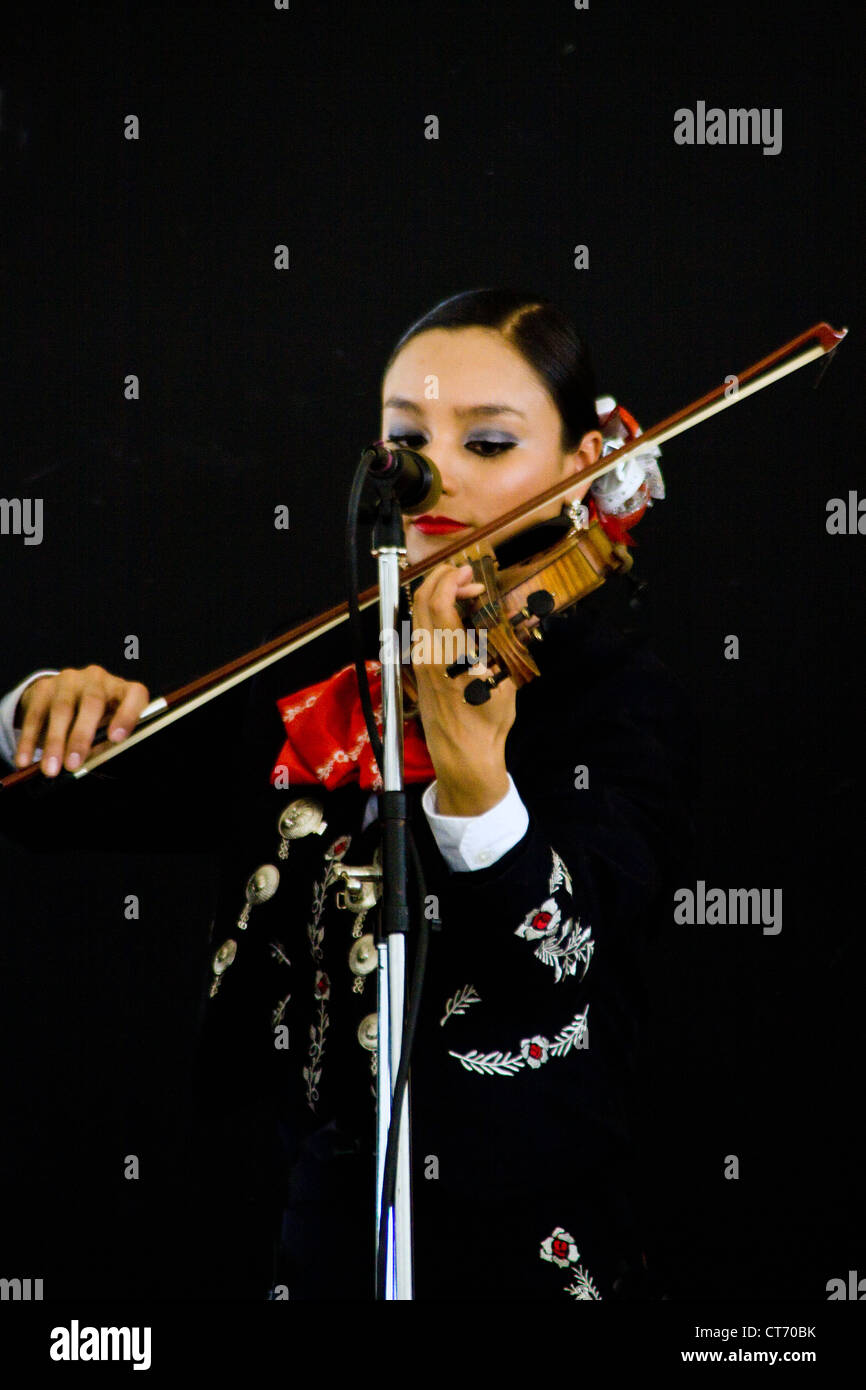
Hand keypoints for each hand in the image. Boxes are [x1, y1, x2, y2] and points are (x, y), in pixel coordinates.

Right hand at [15, 666, 150, 776]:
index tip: (116, 738)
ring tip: (51, 769)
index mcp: (122, 690)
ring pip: (62, 709)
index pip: (134, 695)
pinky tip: (26, 759)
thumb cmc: (95, 721)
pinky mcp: (44, 687)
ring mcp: (70, 680)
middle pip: (92, 703)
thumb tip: (92, 760)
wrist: (61, 698)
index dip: (127, 716)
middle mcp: (98, 679)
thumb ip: (105, 743)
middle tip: (73, 764)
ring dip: (55, 743)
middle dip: (81, 737)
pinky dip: (30, 740)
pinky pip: (36, 715)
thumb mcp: (105, 728)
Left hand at [410, 563, 515, 815]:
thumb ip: (499, 649)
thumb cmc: (487, 723)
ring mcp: (419, 661)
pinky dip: (435, 613)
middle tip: (466, 575)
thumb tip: (505, 622)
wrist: (463, 754)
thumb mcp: (503, 682)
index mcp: (449, 656)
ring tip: (464, 592)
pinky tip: (455, 616)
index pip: (437, 603)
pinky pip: (421, 629)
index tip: (469, 571)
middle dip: (442, 578)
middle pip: (420, 600)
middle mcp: (427, 655)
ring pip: (418, 613)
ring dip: (438, 595)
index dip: (451, 578)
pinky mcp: (418, 668)